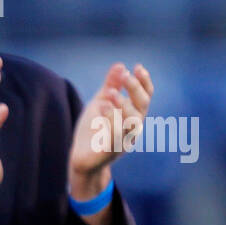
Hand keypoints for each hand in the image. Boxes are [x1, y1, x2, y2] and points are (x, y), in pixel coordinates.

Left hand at [69, 62, 153, 196]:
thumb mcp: (100, 103)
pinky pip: (117, 135)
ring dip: (124, 104)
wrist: (79, 158)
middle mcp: (133, 127)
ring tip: (110, 93)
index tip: (138, 67)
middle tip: (124, 75)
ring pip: (133, 121)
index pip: (146, 96)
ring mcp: (124, 140)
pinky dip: (111, 120)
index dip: (145, 82)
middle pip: (142, 105)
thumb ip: (111, 86)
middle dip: (135, 88)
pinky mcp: (111, 150)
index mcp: (132, 115)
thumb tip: (120, 65)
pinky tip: (103, 108)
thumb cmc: (93, 131)